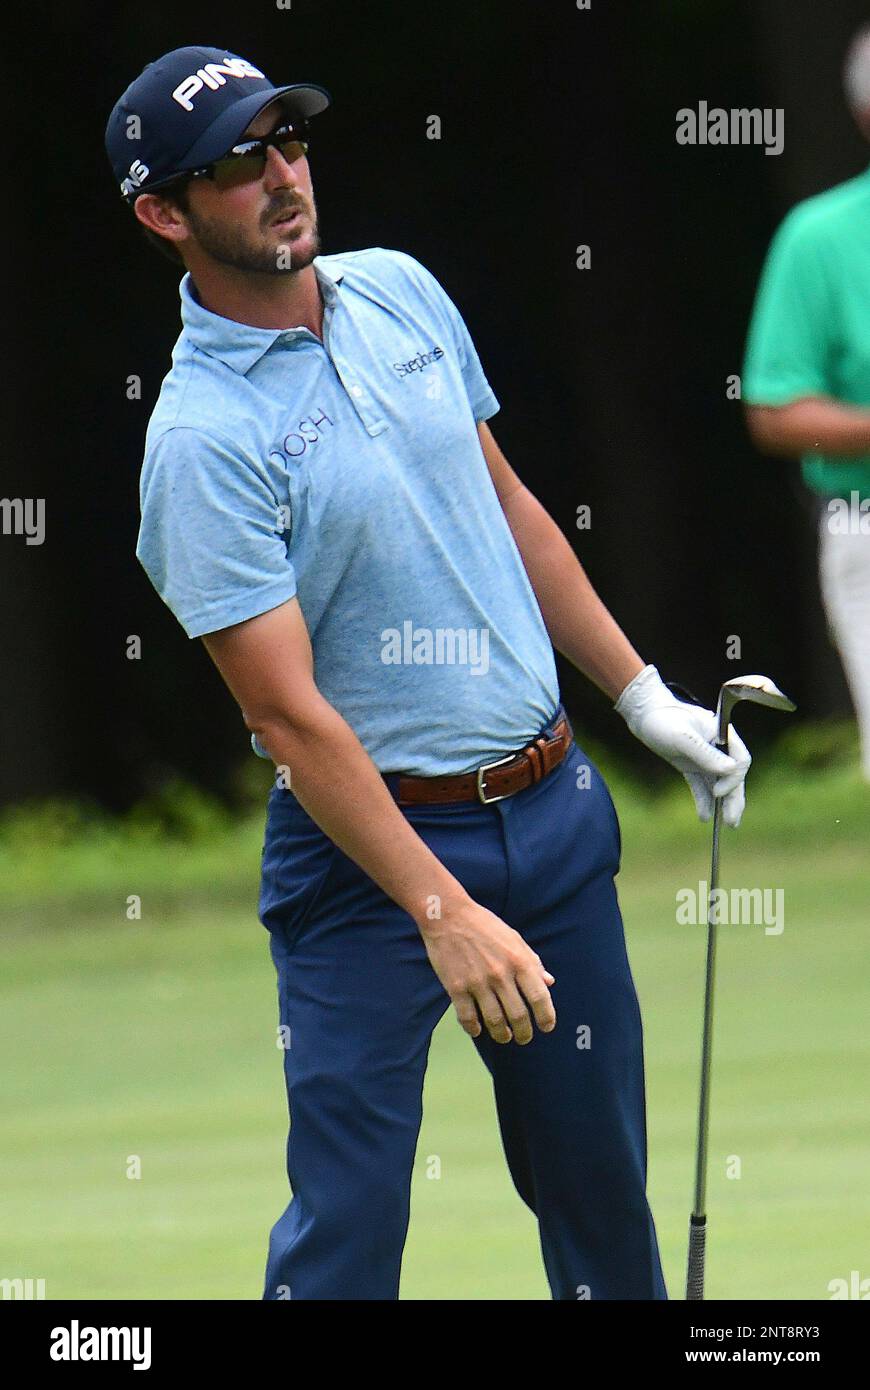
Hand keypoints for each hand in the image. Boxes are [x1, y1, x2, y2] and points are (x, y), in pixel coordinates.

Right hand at [419, 897, 555, 1044]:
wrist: (448, 915)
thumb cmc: (485, 925)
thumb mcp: (515, 938)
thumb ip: (532, 961)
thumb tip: (549, 982)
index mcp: (519, 960)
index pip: (540, 998)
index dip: (546, 1017)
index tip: (547, 1027)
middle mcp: (501, 974)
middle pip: (518, 1015)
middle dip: (524, 1033)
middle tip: (524, 1037)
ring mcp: (477, 982)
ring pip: (495, 1021)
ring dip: (502, 1035)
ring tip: (504, 1037)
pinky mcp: (456, 987)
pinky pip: (468, 1017)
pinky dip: (474, 1029)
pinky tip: (478, 1030)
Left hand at [615, 664, 751, 826]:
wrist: (643, 713)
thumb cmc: (663, 718)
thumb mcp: (682, 737)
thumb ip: (705, 754)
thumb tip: (730, 771)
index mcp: (722, 734)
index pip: (739, 760)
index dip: (733, 779)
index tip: (717, 792)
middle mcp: (717, 746)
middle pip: (733, 775)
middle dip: (734, 798)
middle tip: (732, 822)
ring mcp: (704, 756)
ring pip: (719, 783)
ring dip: (723, 803)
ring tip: (727, 824)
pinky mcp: (691, 764)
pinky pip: (701, 784)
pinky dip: (703, 799)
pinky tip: (704, 816)